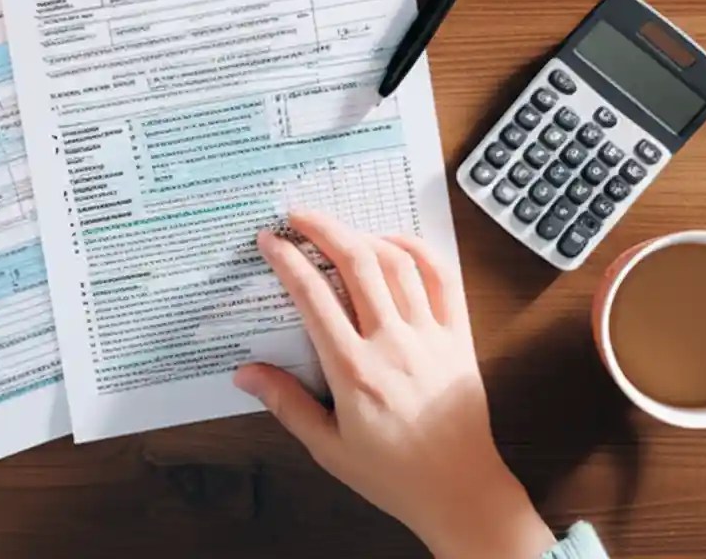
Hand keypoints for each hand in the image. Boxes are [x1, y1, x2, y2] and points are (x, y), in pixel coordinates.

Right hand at [234, 211, 554, 558]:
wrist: (460, 490)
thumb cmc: (393, 476)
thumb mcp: (328, 448)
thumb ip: (286, 404)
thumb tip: (245, 373)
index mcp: (354, 372)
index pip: (313, 297)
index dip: (288, 260)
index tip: (271, 242)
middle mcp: (392, 345)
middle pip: (356, 263)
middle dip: (323, 228)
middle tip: (298, 215)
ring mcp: (430, 337)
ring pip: (398, 263)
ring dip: (365, 234)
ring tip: (340, 228)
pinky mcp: (459, 338)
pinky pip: (442, 278)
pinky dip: (418, 250)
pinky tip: (395, 244)